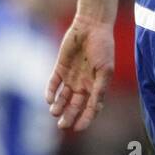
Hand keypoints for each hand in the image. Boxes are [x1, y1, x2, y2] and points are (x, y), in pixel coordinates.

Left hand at [46, 14, 113, 131]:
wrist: (92, 26)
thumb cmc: (103, 47)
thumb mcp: (105, 70)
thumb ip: (100, 88)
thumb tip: (96, 107)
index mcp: (96, 86)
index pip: (90, 108)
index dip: (85, 119)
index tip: (78, 128)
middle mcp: (83, 84)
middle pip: (74, 105)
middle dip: (69, 116)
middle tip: (62, 125)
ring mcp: (71, 76)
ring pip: (63, 97)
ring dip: (58, 106)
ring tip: (54, 113)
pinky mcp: (60, 67)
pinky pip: (54, 83)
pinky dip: (51, 92)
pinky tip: (49, 99)